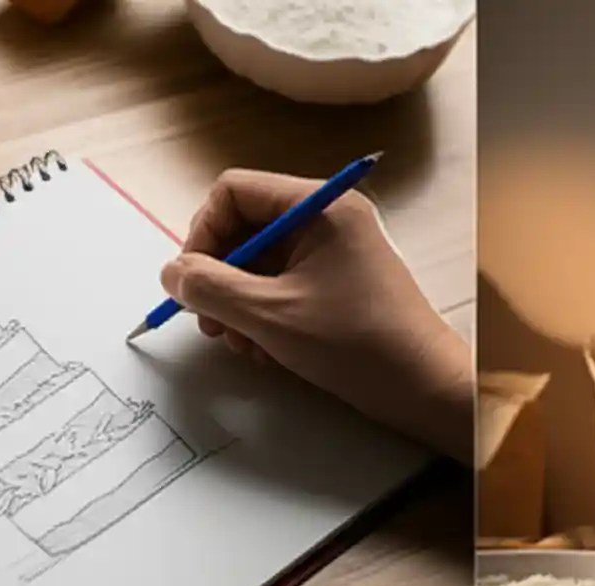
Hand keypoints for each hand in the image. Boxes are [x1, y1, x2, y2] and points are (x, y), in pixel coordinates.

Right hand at [160, 170, 472, 463]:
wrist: (423, 386)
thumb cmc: (355, 343)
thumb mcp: (269, 315)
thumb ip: (210, 288)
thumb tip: (171, 273)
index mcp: (319, 206)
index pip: (234, 191)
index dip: (203, 232)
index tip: (192, 281)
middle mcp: (328, 219)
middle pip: (245, 229)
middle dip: (220, 279)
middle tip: (210, 325)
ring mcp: (336, 253)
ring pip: (261, 265)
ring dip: (239, 306)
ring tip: (242, 345)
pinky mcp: (339, 286)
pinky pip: (284, 287)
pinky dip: (266, 317)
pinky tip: (267, 353)